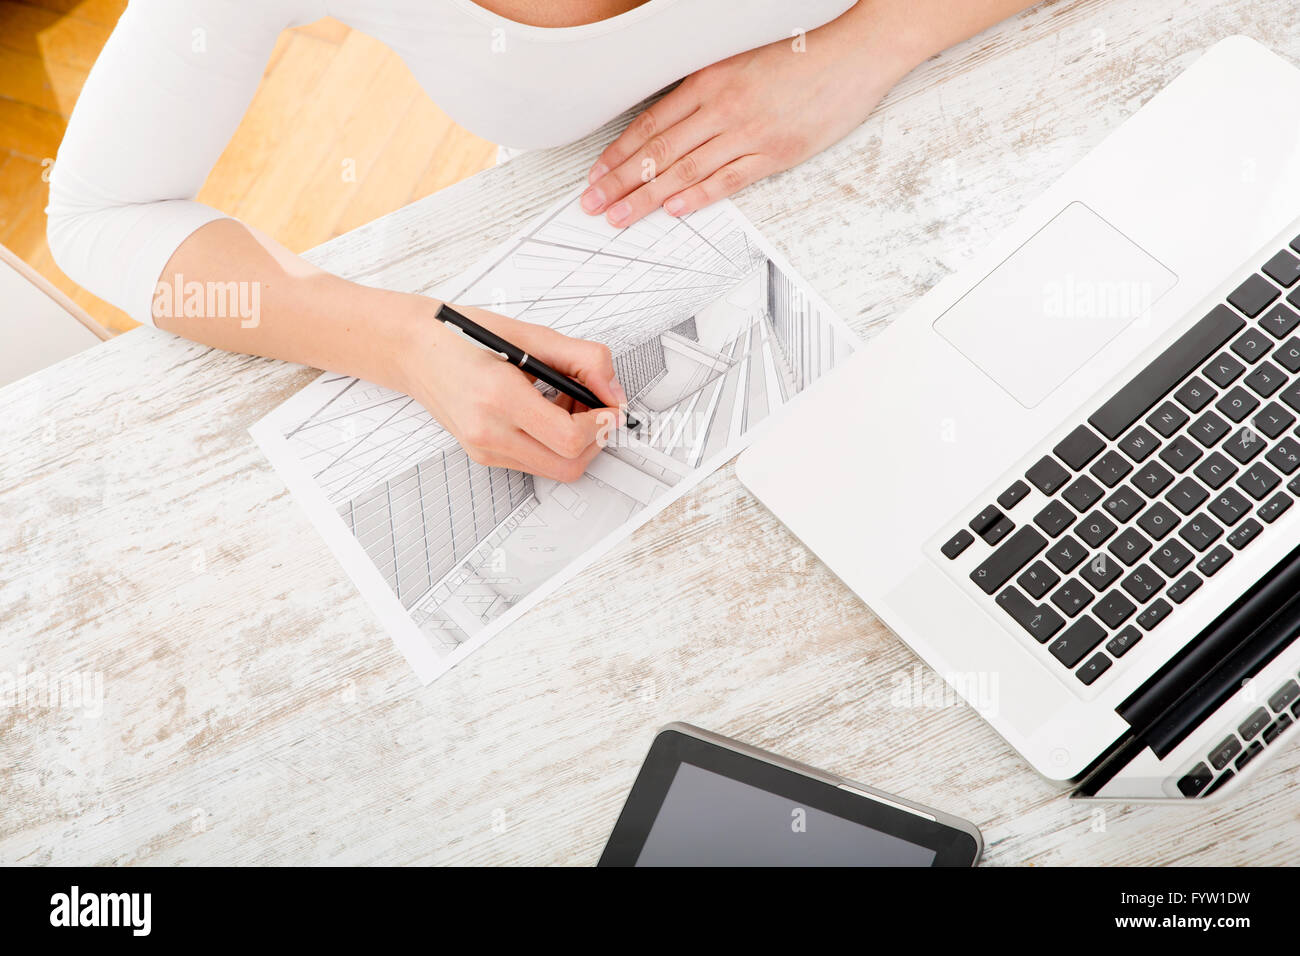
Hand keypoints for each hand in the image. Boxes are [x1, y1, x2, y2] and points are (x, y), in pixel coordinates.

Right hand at [404, 304, 627, 481]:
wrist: (414, 350)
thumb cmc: (462, 335)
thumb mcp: (531, 336)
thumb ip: (583, 361)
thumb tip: (612, 391)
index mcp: (499, 397)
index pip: (569, 437)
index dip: (601, 425)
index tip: (610, 406)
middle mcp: (488, 432)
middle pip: (568, 466)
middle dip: (595, 441)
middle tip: (596, 409)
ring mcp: (484, 450)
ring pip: (554, 470)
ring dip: (575, 443)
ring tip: (567, 405)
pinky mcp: (483, 456)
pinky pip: (535, 463)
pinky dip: (553, 444)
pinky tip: (546, 413)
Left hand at [580, 26, 910, 227]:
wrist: (854, 50)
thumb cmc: (802, 51)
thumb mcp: (740, 58)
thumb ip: (707, 89)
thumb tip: (673, 119)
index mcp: (709, 79)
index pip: (651, 124)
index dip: (619, 153)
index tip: (597, 174)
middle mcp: (723, 106)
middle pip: (658, 152)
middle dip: (619, 182)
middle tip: (592, 204)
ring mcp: (749, 132)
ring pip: (685, 171)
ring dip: (647, 198)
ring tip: (621, 217)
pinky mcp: (776, 153)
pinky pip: (729, 180)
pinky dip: (699, 196)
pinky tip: (675, 210)